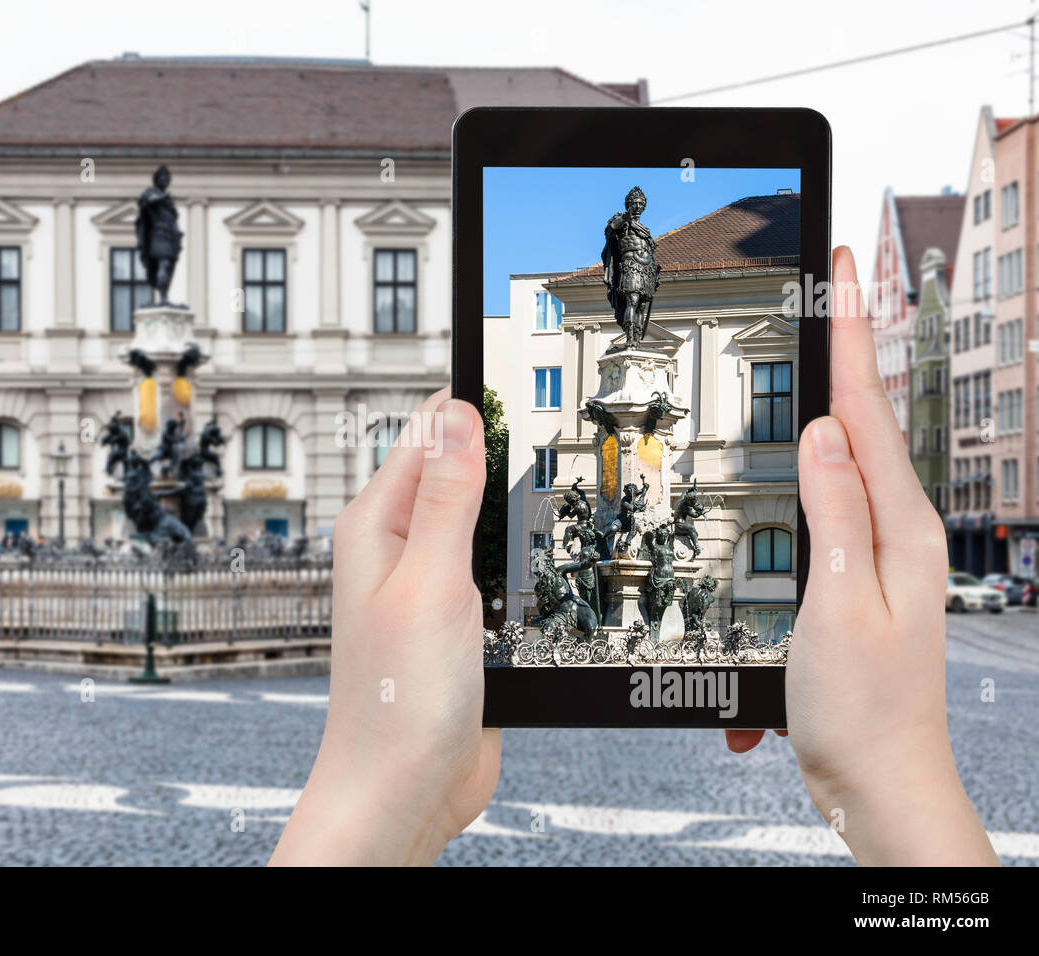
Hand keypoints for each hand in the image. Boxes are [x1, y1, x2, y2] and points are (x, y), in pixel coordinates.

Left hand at [271, 389, 498, 864]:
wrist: (404, 791)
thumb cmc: (396, 701)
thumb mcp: (431, 583)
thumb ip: (445, 498)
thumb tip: (454, 412)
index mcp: (377, 526)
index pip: (424, 434)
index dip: (468, 398)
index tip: (511, 360)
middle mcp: (400, 549)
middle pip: (454, 470)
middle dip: (493, 441)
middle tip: (544, 402)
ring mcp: (431, 586)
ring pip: (478, 518)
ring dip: (507, 496)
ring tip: (546, 455)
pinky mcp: (460, 622)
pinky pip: (493, 566)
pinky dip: (516, 550)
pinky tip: (540, 543)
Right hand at [726, 247, 996, 865]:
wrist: (880, 781)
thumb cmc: (861, 706)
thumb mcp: (837, 604)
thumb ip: (834, 512)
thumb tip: (825, 431)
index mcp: (899, 526)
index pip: (866, 409)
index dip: (852, 333)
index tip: (842, 267)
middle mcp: (898, 530)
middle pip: (863, 419)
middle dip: (846, 346)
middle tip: (829, 284)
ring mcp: (880, 553)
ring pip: (846, 460)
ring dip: (828, 404)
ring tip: (818, 348)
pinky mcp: (859, 576)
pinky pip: (831, 510)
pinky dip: (808, 481)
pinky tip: (801, 462)